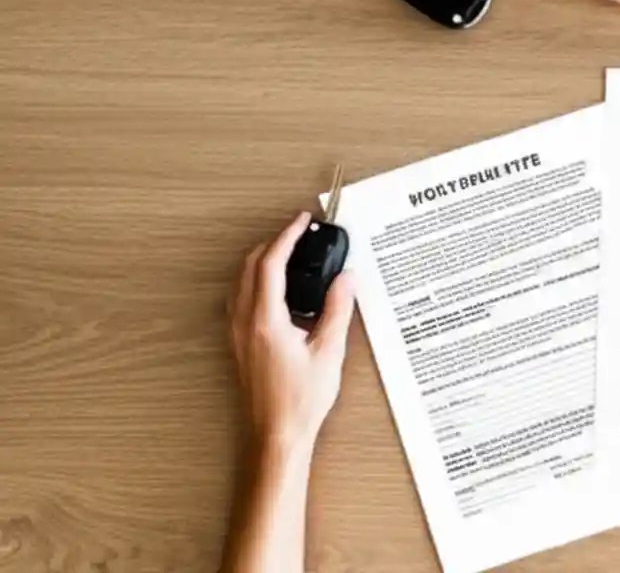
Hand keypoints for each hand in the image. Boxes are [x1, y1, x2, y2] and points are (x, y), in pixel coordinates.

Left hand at [229, 212, 356, 449]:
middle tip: (300, 233)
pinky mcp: (239, 343)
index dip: (288, 236)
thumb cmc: (301, 400)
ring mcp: (237, 332)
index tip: (303, 221)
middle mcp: (245, 321)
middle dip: (274, 243)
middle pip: (250, 265)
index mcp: (266, 319)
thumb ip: (337, 309)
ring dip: (263, 261)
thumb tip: (346, 278)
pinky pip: (241, 298)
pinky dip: (258, 281)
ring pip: (242, 281)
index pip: (272, 263)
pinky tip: (281, 290)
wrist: (276, 434)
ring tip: (292, 255)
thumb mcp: (329, 351)